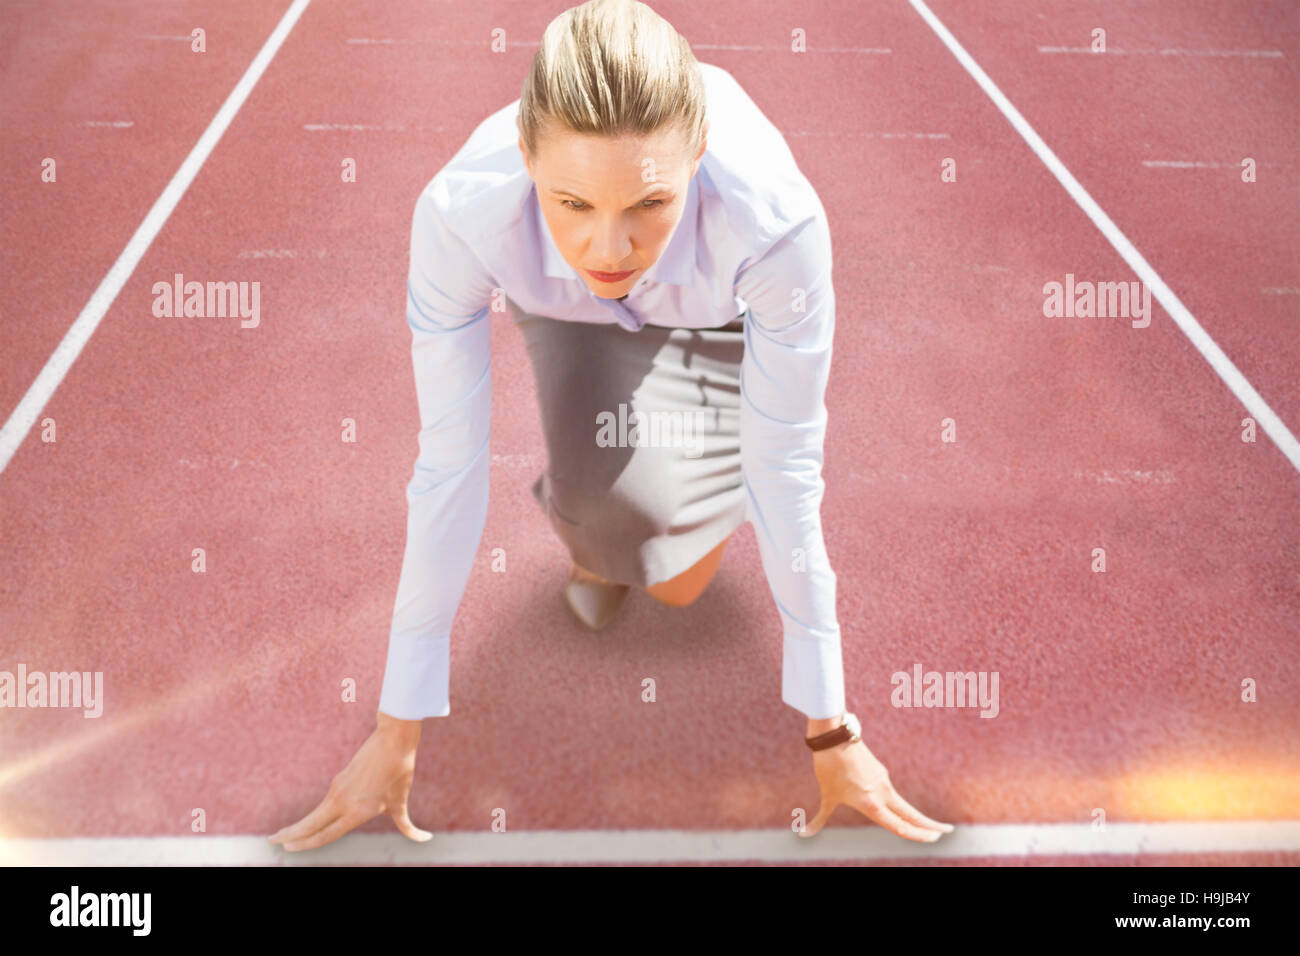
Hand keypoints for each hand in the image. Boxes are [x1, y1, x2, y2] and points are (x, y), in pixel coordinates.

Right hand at [268, 712, 431, 851]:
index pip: (325, 834)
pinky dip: (317, 814)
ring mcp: (338, 789)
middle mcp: (343, 802)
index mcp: (357, 812)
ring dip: (300, 825)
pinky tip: (311, 821)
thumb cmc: (400, 771)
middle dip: (290, 835)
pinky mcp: (340, 778)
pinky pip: (327, 803)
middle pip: (310, 824)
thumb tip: (425, 840)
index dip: (305, 844)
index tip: (288, 849)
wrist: (394, 740)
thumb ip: (407, 826)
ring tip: (285, 834)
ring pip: (315, 813)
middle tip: (272, 841)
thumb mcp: (401, 802)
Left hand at [799, 735, 954, 842]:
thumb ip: (819, 819)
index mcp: (871, 803)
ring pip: (901, 803)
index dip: (917, 835)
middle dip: (929, 825)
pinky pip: (888, 792)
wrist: (833, 736)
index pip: (899, 825)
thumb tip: (802, 834)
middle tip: (946, 832)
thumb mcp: (826, 796)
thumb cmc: (828, 767)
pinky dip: (894, 803)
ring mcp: (883, 780)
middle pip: (911, 814)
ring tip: (928, 826)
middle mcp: (882, 793)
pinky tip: (892, 805)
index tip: (935, 839)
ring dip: (913, 815)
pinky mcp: (879, 771)